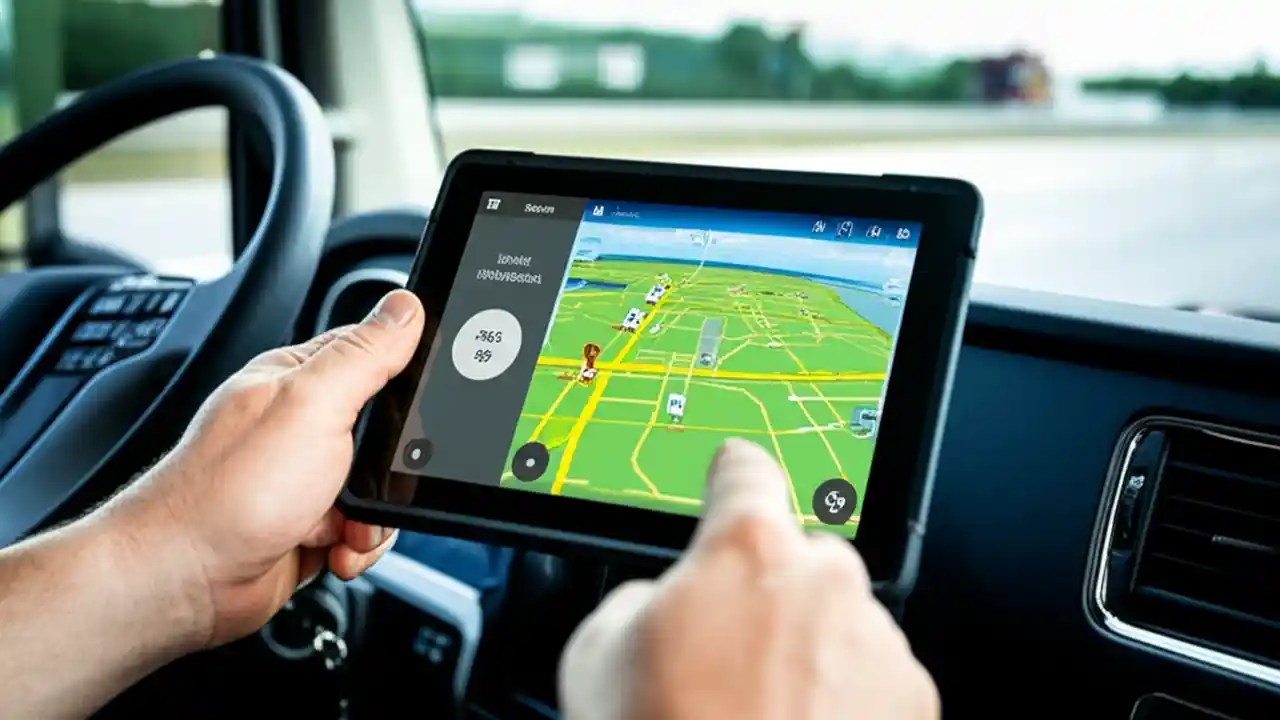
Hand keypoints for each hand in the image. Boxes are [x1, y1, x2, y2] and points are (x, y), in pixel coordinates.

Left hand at [104, 289, 424, 648]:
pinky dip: (356, 547)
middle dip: (392, 468)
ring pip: (379, 490)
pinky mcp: (309, 528)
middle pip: (386, 435)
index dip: (405, 377)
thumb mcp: (313, 403)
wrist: (188, 579)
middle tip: (369, 478)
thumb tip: (405, 308)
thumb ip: (365, 354)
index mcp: (297, 379)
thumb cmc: (229, 491)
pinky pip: (362, 532)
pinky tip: (333, 549)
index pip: (372, 355)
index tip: (421, 404)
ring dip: (374, 517)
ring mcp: (304, 481)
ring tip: (343, 525)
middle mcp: (299, 427)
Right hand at [559, 439, 938, 719]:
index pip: (744, 472)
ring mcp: (877, 643)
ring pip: (838, 623)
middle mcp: (826, 581)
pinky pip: (873, 679)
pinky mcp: (912, 702)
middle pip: (798, 559)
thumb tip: (665, 601)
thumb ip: (642, 597)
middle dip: (768, 593)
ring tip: (757, 713)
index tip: (733, 475)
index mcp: (747, 548)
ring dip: (807, 652)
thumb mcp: (596, 652)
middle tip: (724, 658)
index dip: (730, 477)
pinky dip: (845, 700)